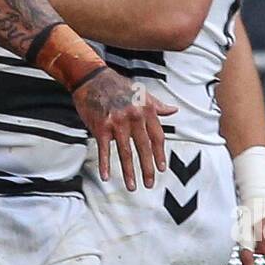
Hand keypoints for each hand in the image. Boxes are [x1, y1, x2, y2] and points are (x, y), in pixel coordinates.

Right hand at [72, 69, 176, 191]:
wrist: (92, 78)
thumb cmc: (117, 85)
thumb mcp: (142, 92)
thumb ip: (157, 105)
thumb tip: (173, 110)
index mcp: (146, 110)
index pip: (157, 137)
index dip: (159, 154)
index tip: (161, 168)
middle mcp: (134, 117)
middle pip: (144, 148)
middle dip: (147, 169)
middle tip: (150, 183)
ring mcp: (117, 123)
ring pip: (126, 153)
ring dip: (129, 172)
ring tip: (132, 186)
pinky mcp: (101, 127)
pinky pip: (104, 150)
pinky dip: (105, 164)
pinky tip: (106, 176)